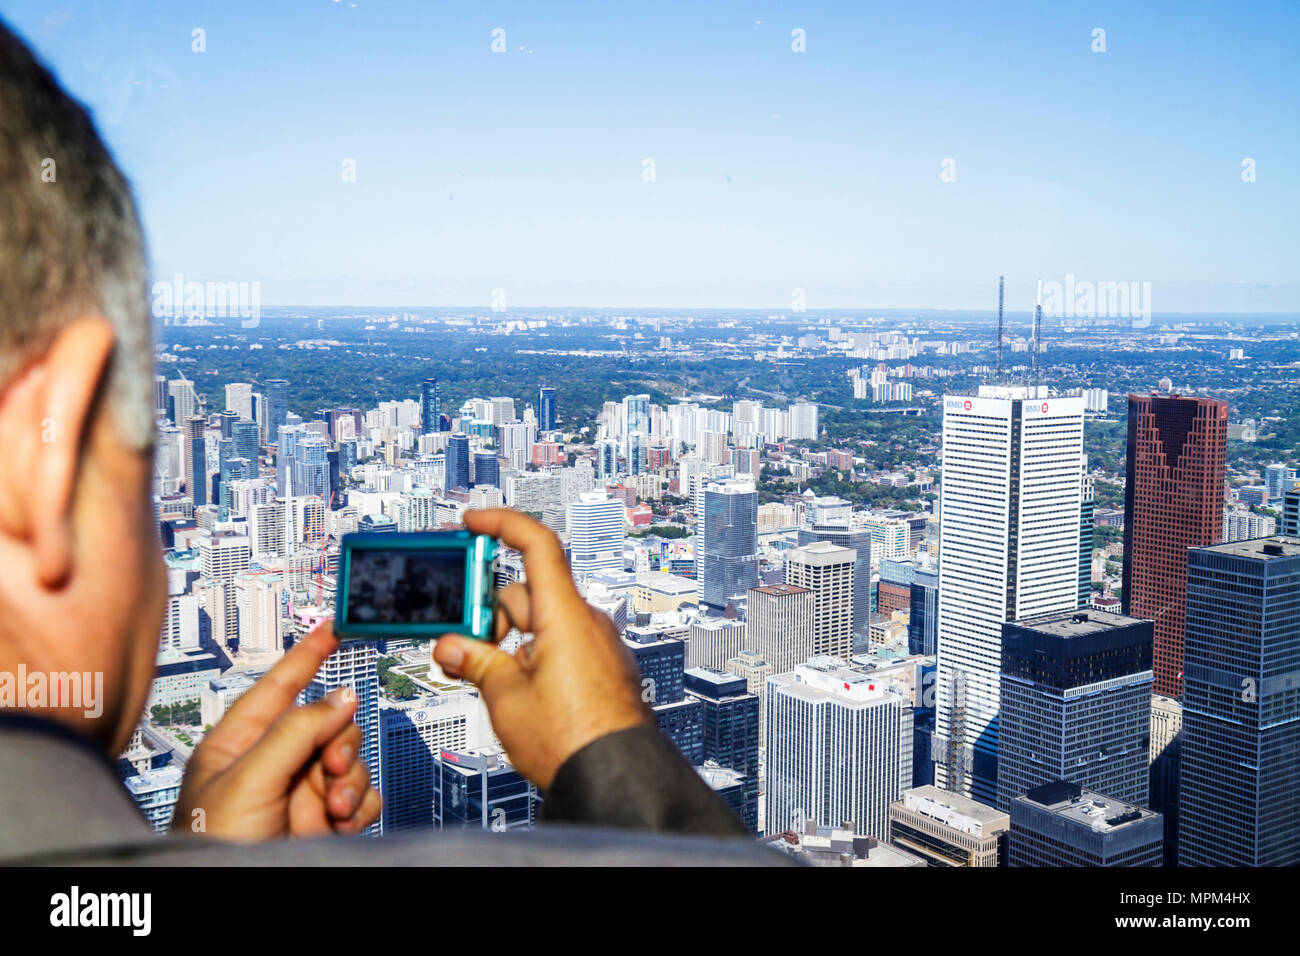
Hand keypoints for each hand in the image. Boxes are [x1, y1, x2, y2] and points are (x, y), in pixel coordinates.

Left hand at [172, 621, 381, 840]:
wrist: (234, 902)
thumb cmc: (210, 848)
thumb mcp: (248, 780)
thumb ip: (295, 732)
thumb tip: (337, 697)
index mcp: (238, 745)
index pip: (279, 685)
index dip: (307, 654)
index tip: (332, 626)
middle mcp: (272, 765)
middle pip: (328, 723)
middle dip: (339, 742)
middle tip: (331, 766)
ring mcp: (300, 794)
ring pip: (350, 758)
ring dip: (352, 779)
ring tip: (334, 808)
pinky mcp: (326, 822)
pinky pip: (363, 795)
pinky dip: (363, 804)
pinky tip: (345, 821)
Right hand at [433, 508, 653, 789]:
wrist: (615, 778)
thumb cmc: (574, 741)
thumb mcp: (505, 698)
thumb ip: (474, 662)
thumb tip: (451, 646)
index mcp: (565, 616)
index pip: (536, 544)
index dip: (501, 524)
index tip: (472, 522)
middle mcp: (587, 624)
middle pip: (527, 592)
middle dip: (488, 611)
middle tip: (460, 641)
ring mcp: (597, 647)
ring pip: (542, 622)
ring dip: (509, 639)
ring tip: (484, 676)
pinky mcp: (601, 669)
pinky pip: (562, 645)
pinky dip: (533, 654)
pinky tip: (514, 688)